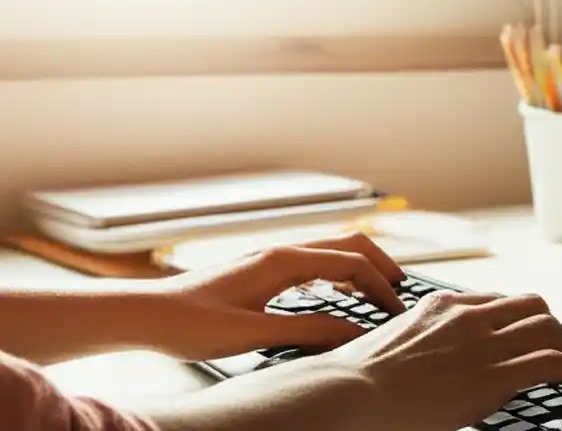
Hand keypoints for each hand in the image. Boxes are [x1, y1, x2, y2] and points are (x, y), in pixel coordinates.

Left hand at [142, 232, 406, 360]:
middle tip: (401, 292)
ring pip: (331, 250)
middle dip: (380, 265)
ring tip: (378, 291)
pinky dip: (337, 272)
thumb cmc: (190, 323)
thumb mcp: (254, 333)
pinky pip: (312, 261)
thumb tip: (352, 332)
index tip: (397, 310)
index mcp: (283, 261)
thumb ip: (308, 330)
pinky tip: (336, 293)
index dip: (381, 286)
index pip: (351, 263)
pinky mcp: (261, 270)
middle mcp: (280, 251)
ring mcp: (271, 258)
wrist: (144, 314)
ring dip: (360, 266)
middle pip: (348, 244)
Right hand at [324, 290, 561, 430]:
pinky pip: (554, 362)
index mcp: (441, 306)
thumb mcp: (389, 346)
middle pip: (530, 306)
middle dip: (548, 325)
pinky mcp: (497, 373)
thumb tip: (423, 362)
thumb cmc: (354, 381)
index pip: (495, 302)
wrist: (349, 393)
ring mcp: (485, 341)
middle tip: (558, 346)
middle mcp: (468, 315)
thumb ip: (417, 344)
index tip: (522, 334)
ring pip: (548, 327)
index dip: (515, 320)